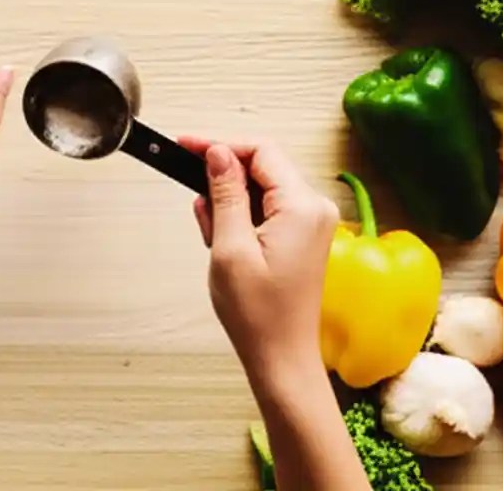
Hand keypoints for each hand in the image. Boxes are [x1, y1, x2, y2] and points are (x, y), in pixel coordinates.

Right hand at [178, 137, 337, 385]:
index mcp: (302, 207)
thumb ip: (225, 194)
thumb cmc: (259, 315)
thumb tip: (218, 155)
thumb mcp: (229, 248)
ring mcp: (312, 223)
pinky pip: (268, 209)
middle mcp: (315, 209)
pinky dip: (241, 217)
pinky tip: (224, 242)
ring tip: (213, 236)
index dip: (220, 145)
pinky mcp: (304, 237)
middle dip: (223, 179)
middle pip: (262, 167)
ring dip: (230, 202)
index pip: (261, 152)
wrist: (282, 357)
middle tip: (197, 202)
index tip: (186, 145)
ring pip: (262, 189)